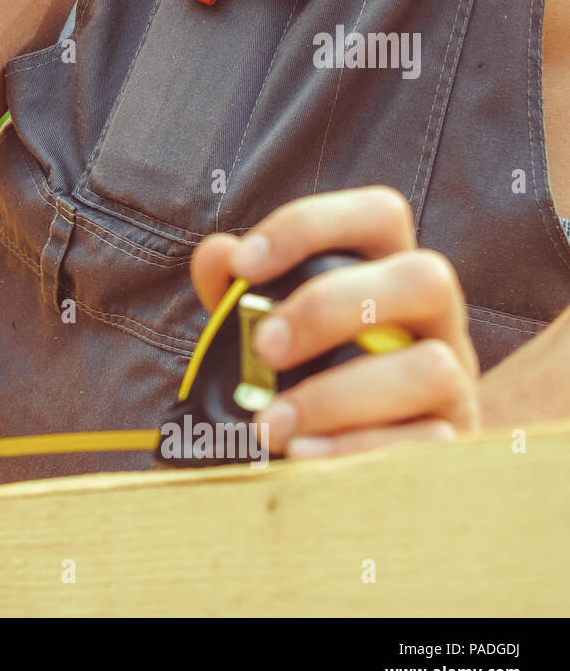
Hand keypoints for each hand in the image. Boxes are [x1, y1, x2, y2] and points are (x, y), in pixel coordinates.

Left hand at [190, 186, 479, 458]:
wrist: (363, 454)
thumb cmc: (311, 374)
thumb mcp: (268, 330)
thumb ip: (237, 294)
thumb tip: (215, 255)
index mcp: (389, 272)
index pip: (380, 214)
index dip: (311, 226)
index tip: (242, 264)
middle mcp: (434, 318)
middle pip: (425, 278)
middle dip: (330, 309)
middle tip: (262, 349)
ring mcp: (456, 382)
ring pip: (432, 369)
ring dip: (336, 397)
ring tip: (269, 425)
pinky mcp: (453, 445)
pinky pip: (428, 446)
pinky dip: (356, 450)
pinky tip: (301, 456)